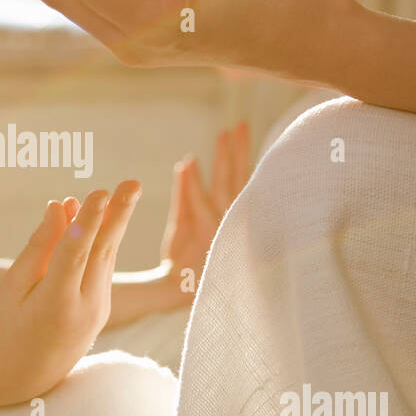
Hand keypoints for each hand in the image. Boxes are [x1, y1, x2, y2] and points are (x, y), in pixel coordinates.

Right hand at [0, 181, 141, 400]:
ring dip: (114, 221)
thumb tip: (60, 207)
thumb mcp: (14, 286)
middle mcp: (84, 308)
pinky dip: (103, 239)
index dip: (86, 222)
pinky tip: (101, 213)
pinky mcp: (105, 306)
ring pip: (107, 257)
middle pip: (102, 253)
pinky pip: (104, 267)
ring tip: (125, 189)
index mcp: (55, 304)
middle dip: (119, 215)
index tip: (97, 193)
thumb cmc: (10, 324)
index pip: (74, 255)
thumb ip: (38, 247)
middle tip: (133, 184)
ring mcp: (100, 309)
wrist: (26, 375)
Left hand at [159, 122, 250, 304]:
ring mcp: (219, 228)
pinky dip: (192, 186)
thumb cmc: (183, 258)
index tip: (238, 127)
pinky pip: (197, 207)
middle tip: (240, 125)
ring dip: (223, 161)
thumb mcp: (185, 220)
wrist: (175, 291)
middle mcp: (228, 220)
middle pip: (236, 180)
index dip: (239, 153)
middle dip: (238, 152)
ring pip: (223, 189)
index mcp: (228, 215)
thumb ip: (187, 192)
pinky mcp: (203, 237)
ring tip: (224, 135)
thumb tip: (186, 162)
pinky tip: (188, 163)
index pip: (238, 178)